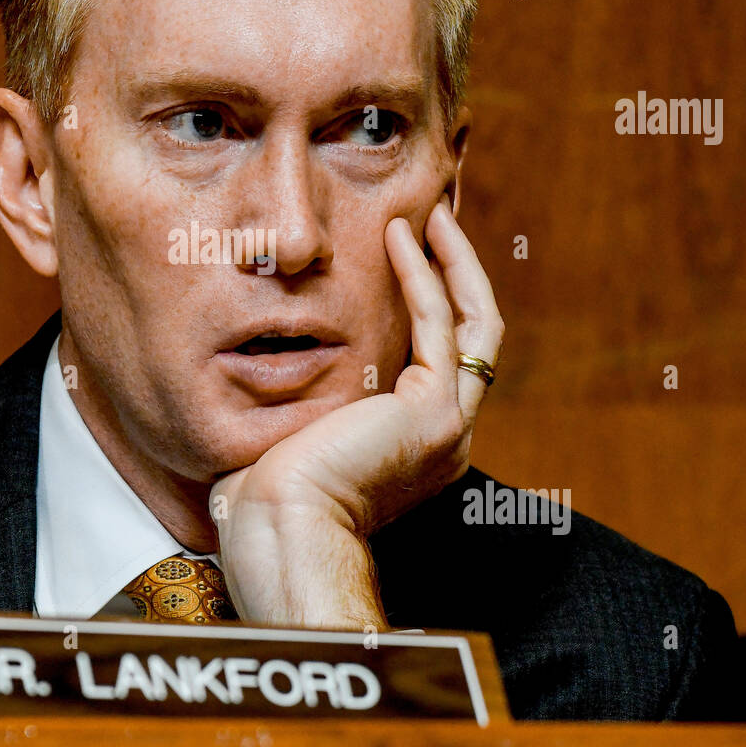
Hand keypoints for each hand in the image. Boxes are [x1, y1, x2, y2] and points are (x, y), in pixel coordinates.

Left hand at [210, 194, 503, 629]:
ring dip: (454, 263)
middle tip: (436, 221)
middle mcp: (445, 435)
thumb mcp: (297, 432)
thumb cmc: (270, 499)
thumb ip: (312, 395)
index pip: (441, 358)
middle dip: (459, 274)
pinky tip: (402, 236)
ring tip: (430, 213)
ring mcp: (448, 424)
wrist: (281, 533)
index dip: (432, 301)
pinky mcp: (434, 410)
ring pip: (475, 325)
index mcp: (416, 446)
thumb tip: (275, 356)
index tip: (409, 253)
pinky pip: (439, 324)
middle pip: (475, 337)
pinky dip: (423, 274)